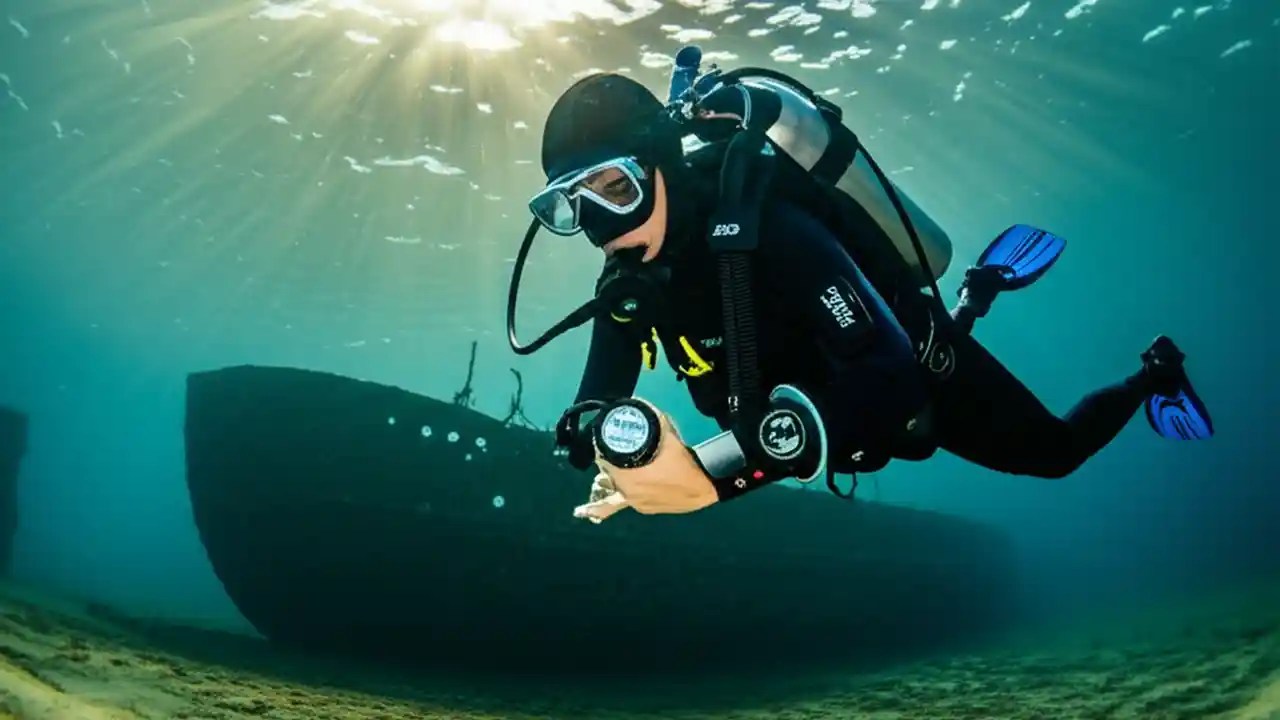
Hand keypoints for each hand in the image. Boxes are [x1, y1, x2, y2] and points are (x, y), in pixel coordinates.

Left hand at [572, 403, 718, 522]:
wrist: (704, 487)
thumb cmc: (684, 462)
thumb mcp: (667, 435)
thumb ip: (653, 421)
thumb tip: (640, 405)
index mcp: (627, 475)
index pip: (604, 459)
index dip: (601, 448)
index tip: (603, 439)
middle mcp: (627, 491)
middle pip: (607, 473)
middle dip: (607, 461)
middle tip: (610, 450)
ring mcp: (634, 502)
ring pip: (611, 490)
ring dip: (608, 480)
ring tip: (598, 482)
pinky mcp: (643, 508)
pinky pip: (619, 506)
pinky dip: (609, 502)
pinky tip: (588, 512)